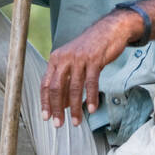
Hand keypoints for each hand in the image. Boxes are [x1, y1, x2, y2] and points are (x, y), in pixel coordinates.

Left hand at [40, 13, 139, 127]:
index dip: (45, 102)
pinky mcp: (94, 60)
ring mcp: (79, 59)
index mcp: (56, 59)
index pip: (46, 84)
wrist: (109, 30)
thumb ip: (65, 80)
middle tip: (59, 124)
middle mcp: (64, 58)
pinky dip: (90, 98)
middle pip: (56, 88)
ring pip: (74, 88)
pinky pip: (90, 83)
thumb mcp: (73, 61)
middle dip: (57, 109)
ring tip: (76, 122)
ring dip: (74, 108)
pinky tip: (91, 109)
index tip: (46, 117)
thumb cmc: (90, 49)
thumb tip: (61, 104)